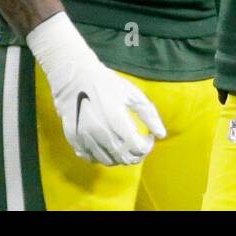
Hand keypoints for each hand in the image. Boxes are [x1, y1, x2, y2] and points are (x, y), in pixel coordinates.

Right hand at [27, 13, 165, 166]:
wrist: (74, 75)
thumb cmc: (106, 82)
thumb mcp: (132, 94)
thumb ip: (149, 114)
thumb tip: (161, 134)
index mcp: (117, 121)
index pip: (137, 148)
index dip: (147, 147)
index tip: (148, 138)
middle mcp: (101, 133)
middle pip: (124, 158)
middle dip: (136, 155)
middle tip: (138, 145)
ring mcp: (85, 137)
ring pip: (107, 160)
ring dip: (119, 157)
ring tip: (123, 146)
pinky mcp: (73, 138)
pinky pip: (89, 157)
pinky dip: (100, 157)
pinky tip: (106, 146)